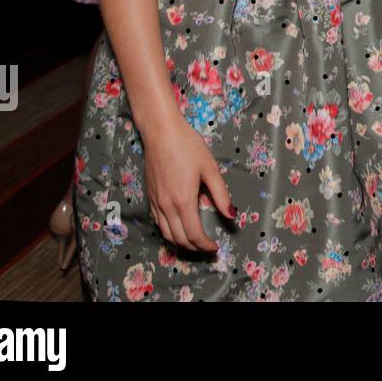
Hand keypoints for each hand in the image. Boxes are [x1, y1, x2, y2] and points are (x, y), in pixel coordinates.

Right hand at [142, 118, 235, 251]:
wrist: (161, 132)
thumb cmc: (188, 146)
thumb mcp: (210, 169)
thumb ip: (221, 195)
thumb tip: (231, 215)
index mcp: (183, 201)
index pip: (194, 234)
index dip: (205, 245)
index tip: (215, 248)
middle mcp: (166, 206)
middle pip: (179, 238)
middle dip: (194, 248)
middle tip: (207, 248)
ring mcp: (155, 202)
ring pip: (166, 234)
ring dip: (180, 243)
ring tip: (194, 243)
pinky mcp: (150, 197)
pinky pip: (158, 223)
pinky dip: (169, 232)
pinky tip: (178, 228)